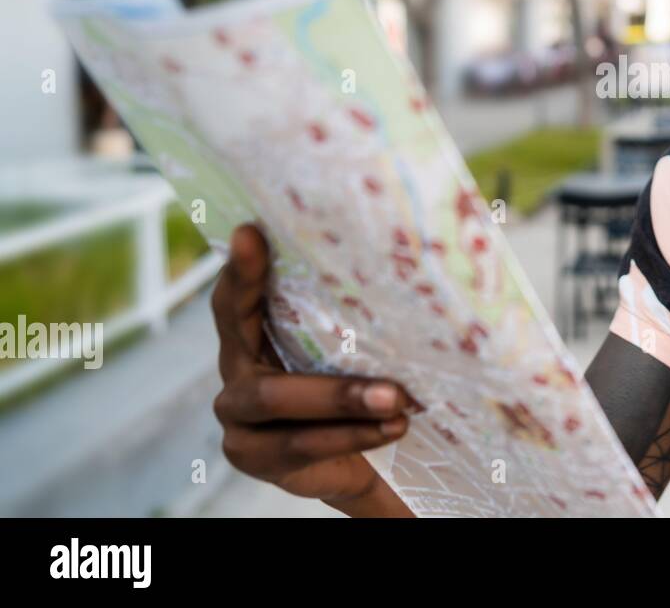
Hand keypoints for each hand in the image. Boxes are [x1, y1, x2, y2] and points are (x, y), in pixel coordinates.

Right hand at [212, 224, 415, 515]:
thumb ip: (354, 317)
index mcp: (253, 335)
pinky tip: (393, 427)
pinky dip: (351, 434)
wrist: (352, 462)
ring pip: (278, 399)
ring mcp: (238, 418)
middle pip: (251, 348)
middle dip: (305, 327)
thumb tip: (409, 259)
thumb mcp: (353, 349)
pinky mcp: (253, 456)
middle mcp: (237, 371)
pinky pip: (300, 443)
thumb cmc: (355, 387)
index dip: (240, 267)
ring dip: (343, 399)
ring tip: (398, 401)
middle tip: (372, 352)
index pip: (236, 298)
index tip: (250, 231)